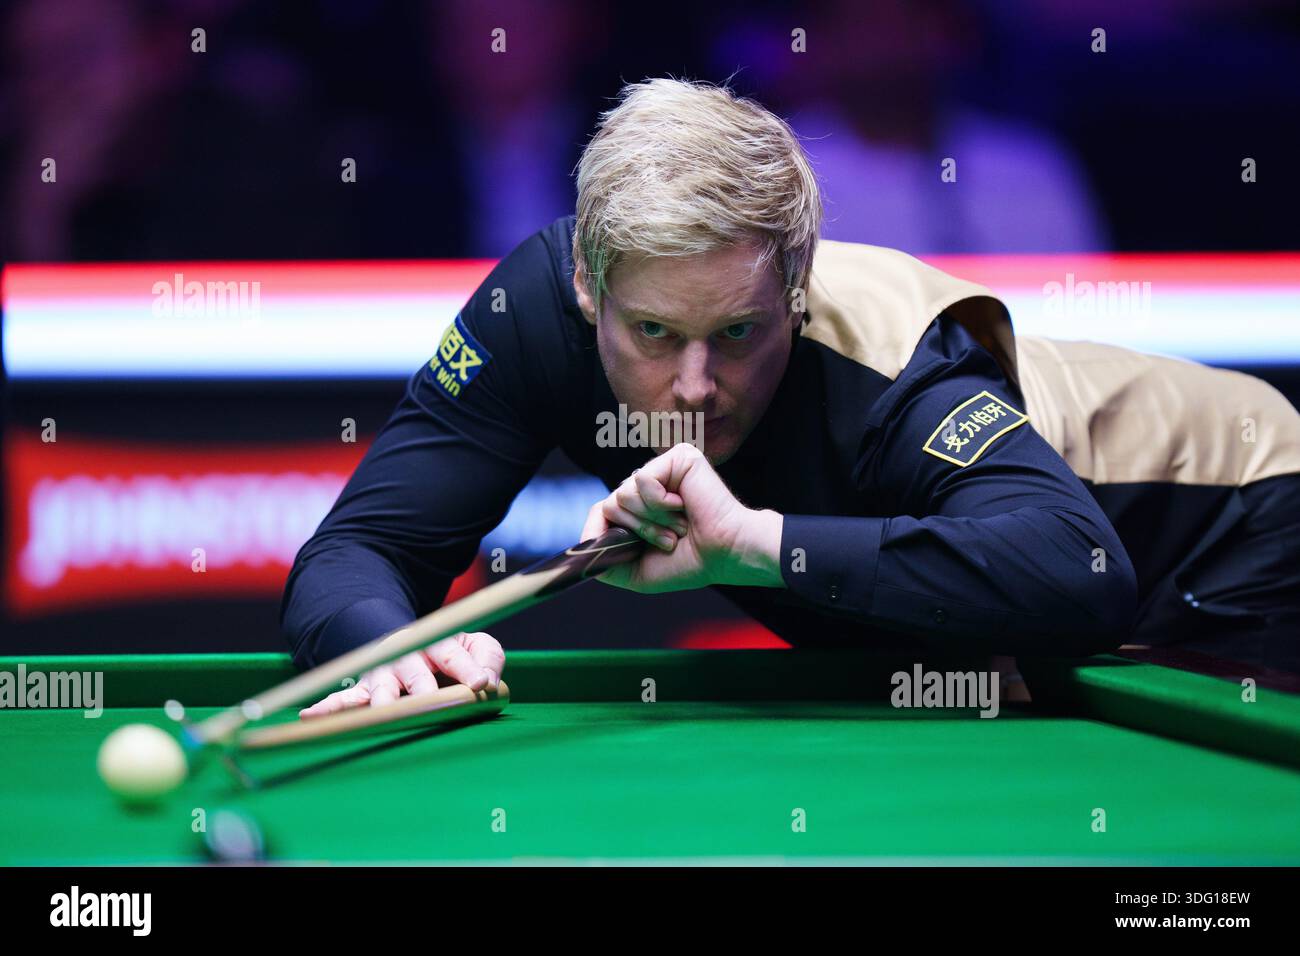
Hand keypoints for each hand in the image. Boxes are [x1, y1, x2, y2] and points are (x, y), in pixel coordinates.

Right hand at [299, 631, 504, 717]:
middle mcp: (406, 656)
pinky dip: (328, 708)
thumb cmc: (450, 651)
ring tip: (382, 711)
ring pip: (378, 688)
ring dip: (380, 701)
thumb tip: (488, 683)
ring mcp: (383, 674)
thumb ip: (488, 658)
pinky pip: (344, 700)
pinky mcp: (365, 690)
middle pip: (413, 673)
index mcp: (437, 642)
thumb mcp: (476, 644)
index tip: (481, 683)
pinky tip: (310, 716)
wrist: (411, 642)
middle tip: (428, 705)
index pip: (453, 653)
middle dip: (421, 689)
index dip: (468, 667)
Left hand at [580, 442, 784, 592]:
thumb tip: (581, 545)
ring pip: (623, 493)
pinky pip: (641, 480)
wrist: (725, 554)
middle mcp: (650, 486)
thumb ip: (603, 557)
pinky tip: (682, 506)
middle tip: (670, 539)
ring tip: (679, 524)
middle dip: (638, 531)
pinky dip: (660, 503)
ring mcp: (663, 469)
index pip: (603, 511)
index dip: (608, 533)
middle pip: (610, 504)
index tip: (638, 549)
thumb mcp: (634, 571)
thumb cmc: (689, 562)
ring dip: (652, 520)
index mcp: (641, 508)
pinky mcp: (677, 458)